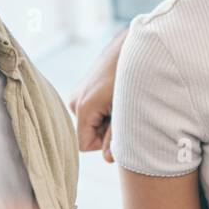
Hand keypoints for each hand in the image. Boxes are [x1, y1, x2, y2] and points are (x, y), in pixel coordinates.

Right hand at [69, 27, 125, 162]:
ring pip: (91, 122)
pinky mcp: (82, 89)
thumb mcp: (127, 111)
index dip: (103, 144)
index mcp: (83, 107)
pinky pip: (91, 111)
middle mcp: (75, 101)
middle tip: (124, 112)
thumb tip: (109, 159)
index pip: (84, 144)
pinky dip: (105, 109)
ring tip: (122, 102)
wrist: (131, 48)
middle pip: (88, 133)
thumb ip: (117, 137)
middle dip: (106, 130)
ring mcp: (77, 94)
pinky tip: (116, 97)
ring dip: (107, 119)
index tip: (119, 130)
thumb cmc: (133, 78)